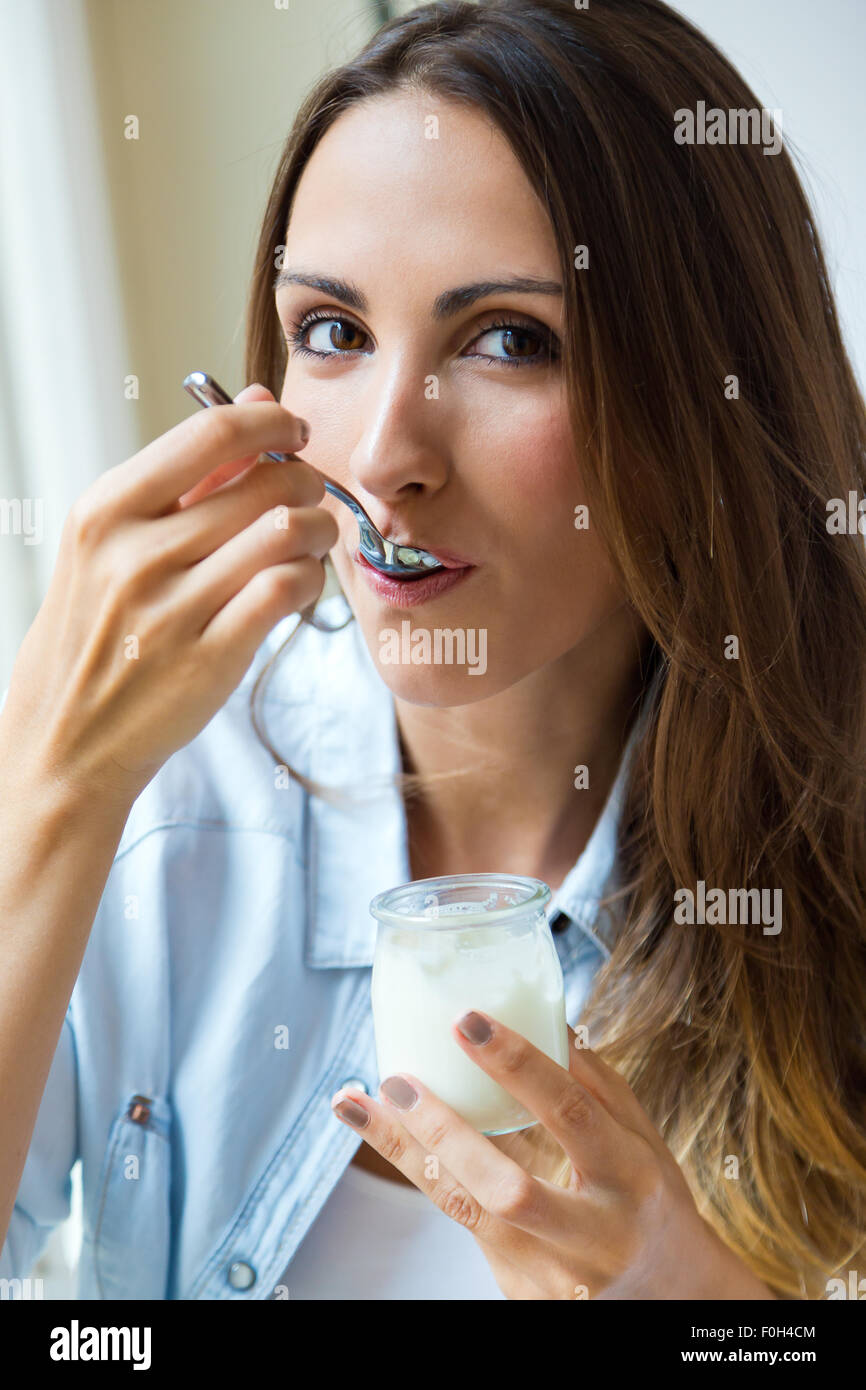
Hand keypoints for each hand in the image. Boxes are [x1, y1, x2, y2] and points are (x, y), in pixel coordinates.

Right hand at [0, 383, 337, 808]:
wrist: (64, 739)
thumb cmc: (96, 632)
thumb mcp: (111, 544)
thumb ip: (188, 475)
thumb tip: (257, 401)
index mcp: (106, 510)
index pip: (211, 434)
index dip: (272, 424)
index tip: (293, 432)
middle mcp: (135, 554)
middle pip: (264, 482)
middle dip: (306, 481)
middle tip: (308, 498)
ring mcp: (172, 609)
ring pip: (286, 533)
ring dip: (318, 529)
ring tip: (311, 540)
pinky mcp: (208, 659)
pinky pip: (286, 591)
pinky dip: (309, 580)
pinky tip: (298, 585)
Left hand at [331, 1012, 777, 1299]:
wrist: (671, 1297)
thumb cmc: (652, 1200)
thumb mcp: (643, 1139)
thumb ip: (596, 1082)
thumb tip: (545, 1015)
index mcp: (628, 1176)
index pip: (570, 1114)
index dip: (517, 1065)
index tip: (466, 1020)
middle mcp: (590, 1233)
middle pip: (507, 1189)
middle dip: (445, 1132)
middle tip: (397, 1079)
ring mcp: (550, 1273)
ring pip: (463, 1210)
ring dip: (402, 1151)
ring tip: (355, 1103)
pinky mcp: (518, 1292)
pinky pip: (460, 1221)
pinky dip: (423, 1172)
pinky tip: (389, 1134)